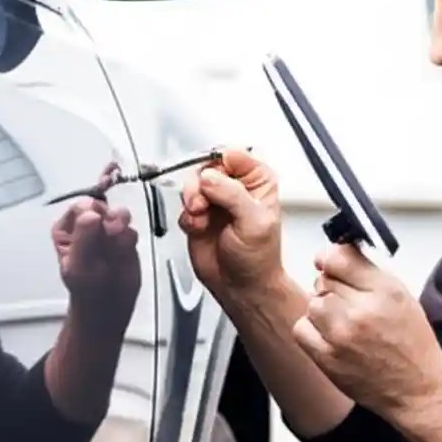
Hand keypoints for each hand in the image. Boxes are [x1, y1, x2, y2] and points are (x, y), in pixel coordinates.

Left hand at [51, 193, 140, 308]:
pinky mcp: (124, 238)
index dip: (93, 213)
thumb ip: (84, 236)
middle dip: (109, 220)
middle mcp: (86, 225)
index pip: (81, 206)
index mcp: (67, 228)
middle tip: (110, 236)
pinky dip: (129, 241)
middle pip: (102, 206)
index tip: (98, 226)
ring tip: (116, 248)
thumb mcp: (79, 263)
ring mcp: (106, 230)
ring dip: (121, 230)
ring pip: (119, 214)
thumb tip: (92, 213)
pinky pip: (132, 229)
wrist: (108, 305)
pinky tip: (123, 255)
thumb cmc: (86, 287)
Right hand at [177, 147, 282, 294]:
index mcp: (258, 180)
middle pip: (207, 165)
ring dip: (192, 199)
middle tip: (201, 202)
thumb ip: (232, 195)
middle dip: (200, 183)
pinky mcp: (198, 214)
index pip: (234, 154)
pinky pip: (182, 204)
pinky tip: (199, 228)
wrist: (241, 286)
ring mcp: (215, 200)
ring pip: (192, 183)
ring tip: (200, 216)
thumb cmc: (258, 258)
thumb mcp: (254, 222)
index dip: (219, 163)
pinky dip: (187, 217)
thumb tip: (209, 178)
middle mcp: (235, 186)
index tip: (212, 177)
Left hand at [292, 243, 441, 415]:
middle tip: (349, 303)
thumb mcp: (400, 296)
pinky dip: (312, 330)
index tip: (331, 263)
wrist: (417, 390)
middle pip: (323, 280)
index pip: (338, 257)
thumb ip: (367, 272)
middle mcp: (361, 311)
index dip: (330, 258)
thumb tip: (331, 255)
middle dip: (332, 287)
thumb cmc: (411, 343)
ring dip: (322, 310)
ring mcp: (342, 336)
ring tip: (343, 322)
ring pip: (312, 304)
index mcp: (384, 291)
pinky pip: (301, 329)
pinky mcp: (327, 358)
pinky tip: (330, 336)